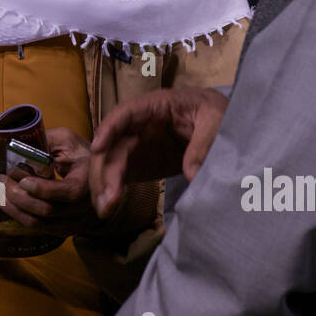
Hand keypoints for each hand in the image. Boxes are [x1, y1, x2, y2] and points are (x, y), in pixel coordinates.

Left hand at [0, 127, 98, 236]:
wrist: (99, 181)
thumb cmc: (80, 156)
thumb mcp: (68, 140)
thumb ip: (47, 140)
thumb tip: (17, 142)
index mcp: (88, 182)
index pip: (68, 192)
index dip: (44, 188)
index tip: (23, 179)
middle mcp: (81, 208)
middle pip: (47, 211)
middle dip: (18, 196)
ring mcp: (70, 222)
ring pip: (36, 223)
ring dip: (9, 206)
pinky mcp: (58, 229)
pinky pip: (32, 226)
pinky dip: (13, 212)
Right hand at [89, 87, 228, 217]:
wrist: (217, 124)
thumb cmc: (214, 113)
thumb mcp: (216, 120)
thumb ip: (204, 143)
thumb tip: (192, 173)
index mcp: (155, 106)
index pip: (125, 114)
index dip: (109, 129)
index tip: (98, 148)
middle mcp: (138, 125)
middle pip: (112, 144)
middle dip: (104, 169)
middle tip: (108, 197)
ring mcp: (136, 145)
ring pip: (110, 161)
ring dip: (103, 184)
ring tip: (105, 209)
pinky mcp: (139, 163)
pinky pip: (119, 174)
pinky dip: (111, 190)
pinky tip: (108, 207)